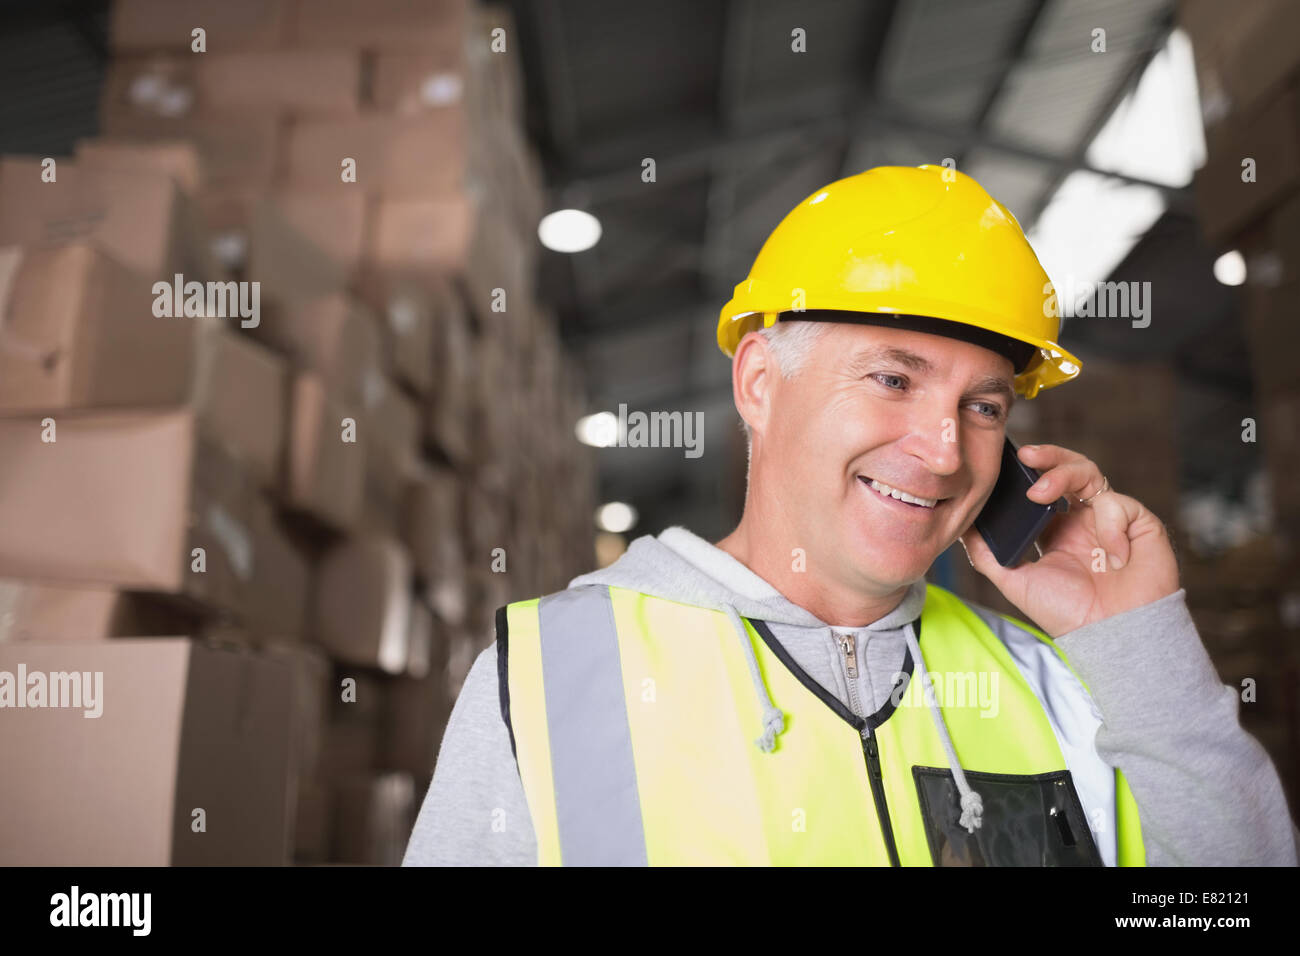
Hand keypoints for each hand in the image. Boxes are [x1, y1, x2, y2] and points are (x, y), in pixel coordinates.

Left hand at [957, 443, 1179, 637]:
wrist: (1111, 638)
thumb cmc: (1067, 614)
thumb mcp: (1015, 581)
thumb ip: (986, 554)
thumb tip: (961, 528)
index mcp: (1057, 528)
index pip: (1042, 485)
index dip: (1028, 471)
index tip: (1005, 460)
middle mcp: (1083, 518)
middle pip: (1067, 469)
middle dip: (1048, 456)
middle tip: (1025, 456)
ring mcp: (1111, 519)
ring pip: (1091, 473)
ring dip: (1064, 475)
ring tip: (1041, 493)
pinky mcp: (1140, 523)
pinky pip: (1119, 505)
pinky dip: (1110, 525)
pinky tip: (1111, 557)